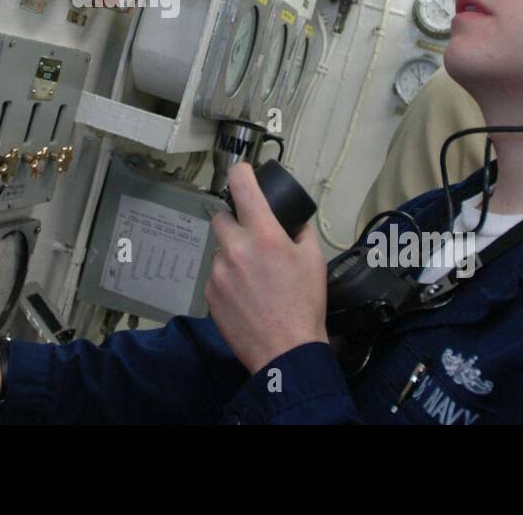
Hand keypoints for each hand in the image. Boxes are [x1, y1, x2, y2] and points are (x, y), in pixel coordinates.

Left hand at [206, 163, 327, 373]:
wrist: (286, 350)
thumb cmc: (303, 306)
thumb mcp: (313, 260)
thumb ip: (300, 232)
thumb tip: (292, 221)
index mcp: (263, 235)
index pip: (242, 187)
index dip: (240, 173)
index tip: (242, 172)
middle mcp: (236, 249)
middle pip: (221, 218)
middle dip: (235, 223)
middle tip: (252, 240)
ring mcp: (219, 272)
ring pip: (221, 251)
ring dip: (234, 256)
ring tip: (255, 279)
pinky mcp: (209, 293)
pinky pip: (216, 276)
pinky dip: (228, 280)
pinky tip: (246, 296)